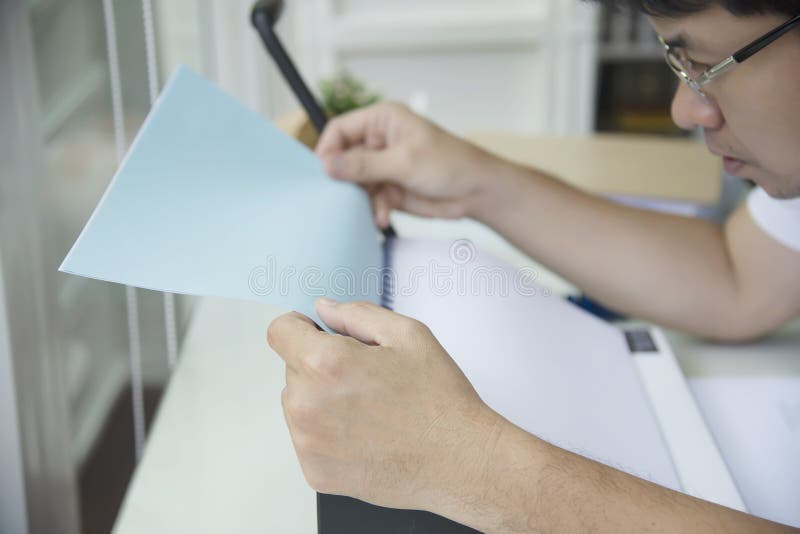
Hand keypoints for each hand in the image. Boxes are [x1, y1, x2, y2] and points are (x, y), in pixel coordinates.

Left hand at [267, 298, 500, 511]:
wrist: (460, 462)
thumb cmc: (440, 402)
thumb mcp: (408, 335)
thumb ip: (356, 314)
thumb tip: (324, 309)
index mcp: (325, 364)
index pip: (280, 331)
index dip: (301, 327)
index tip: (319, 336)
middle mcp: (306, 405)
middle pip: (292, 368)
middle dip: (320, 366)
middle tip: (366, 378)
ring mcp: (308, 443)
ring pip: (297, 404)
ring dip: (322, 400)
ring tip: (369, 409)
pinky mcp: (315, 472)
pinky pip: (308, 439)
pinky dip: (329, 434)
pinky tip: (366, 434)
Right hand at [316, 103, 502, 227]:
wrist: (476, 192)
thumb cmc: (450, 164)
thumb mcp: (404, 161)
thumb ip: (364, 165)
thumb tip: (327, 165)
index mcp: (382, 120)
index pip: (340, 129)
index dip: (327, 149)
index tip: (322, 172)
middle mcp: (379, 141)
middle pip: (343, 158)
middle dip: (342, 179)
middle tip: (340, 197)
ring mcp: (383, 166)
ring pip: (354, 182)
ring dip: (359, 199)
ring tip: (369, 211)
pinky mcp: (389, 188)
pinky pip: (368, 199)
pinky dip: (373, 209)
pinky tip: (382, 218)